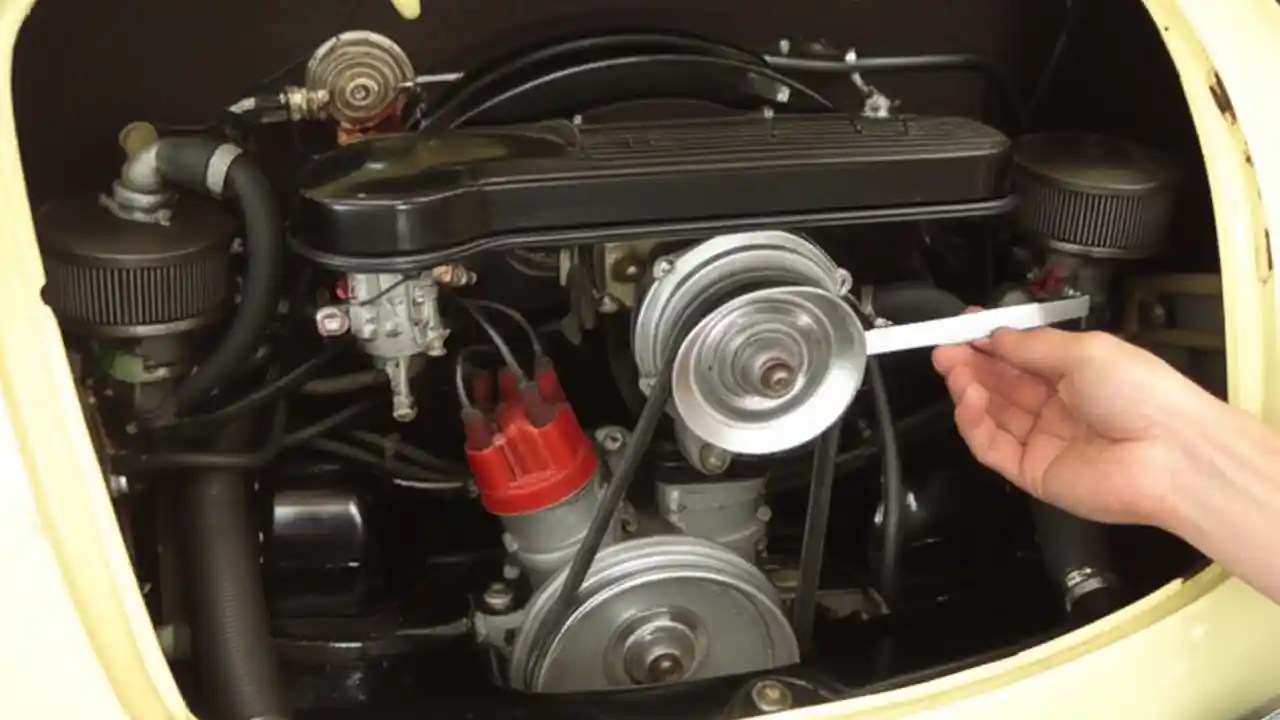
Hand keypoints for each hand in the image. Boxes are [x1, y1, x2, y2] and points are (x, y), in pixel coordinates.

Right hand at [932, 326, 1213, 525]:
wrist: (1171, 454)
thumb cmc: (1145, 396)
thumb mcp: (1086, 350)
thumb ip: (1032, 345)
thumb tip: (996, 334)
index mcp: (1076, 374)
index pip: (1020, 356)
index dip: (989, 342)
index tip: (962, 327)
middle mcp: (1058, 407)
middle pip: (1000, 383)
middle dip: (970, 363)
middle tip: (946, 348)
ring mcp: (1045, 441)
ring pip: (991, 414)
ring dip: (968, 389)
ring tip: (954, 369)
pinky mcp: (1033, 472)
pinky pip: (991, 447)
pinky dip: (973, 423)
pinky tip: (968, 399)